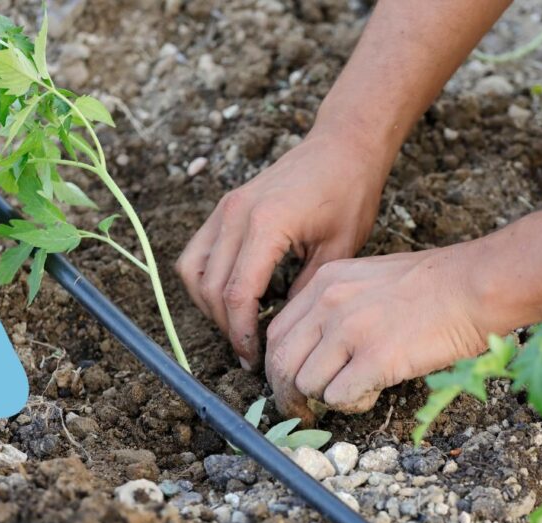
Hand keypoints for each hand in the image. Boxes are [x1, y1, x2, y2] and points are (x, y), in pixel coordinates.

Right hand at [175, 124, 391, 368]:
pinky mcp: (224, 207)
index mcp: (266, 225)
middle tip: (250, 349)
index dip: (241, 332)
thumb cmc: (349, 193)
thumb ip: (307, 290)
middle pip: (210, 287)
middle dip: (226, 326)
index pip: (238, 294)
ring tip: (239, 325)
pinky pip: (196, 252)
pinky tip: (234, 295)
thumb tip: (283, 329)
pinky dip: (205, 280)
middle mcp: (235, 215)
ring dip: (209, 305)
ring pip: (192, 271)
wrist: (341, 147)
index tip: (254, 357)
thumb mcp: (340, 249)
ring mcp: (225, 209)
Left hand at [265, 242, 502, 422]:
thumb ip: (334, 307)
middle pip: (281, 362)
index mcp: (324, 283)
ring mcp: (350, 330)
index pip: (276, 333)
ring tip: (355, 393)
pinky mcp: (376, 358)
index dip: (278, 368)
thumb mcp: (366, 279)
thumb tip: (314, 350)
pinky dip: (351, 405)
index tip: (290, 385)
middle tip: (303, 412)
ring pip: (306, 384)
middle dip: (288, 395)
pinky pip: (339, 397)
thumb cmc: (432, 286)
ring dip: (325, 399)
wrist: (473, 286)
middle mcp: (329, 304)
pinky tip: (373, 393)